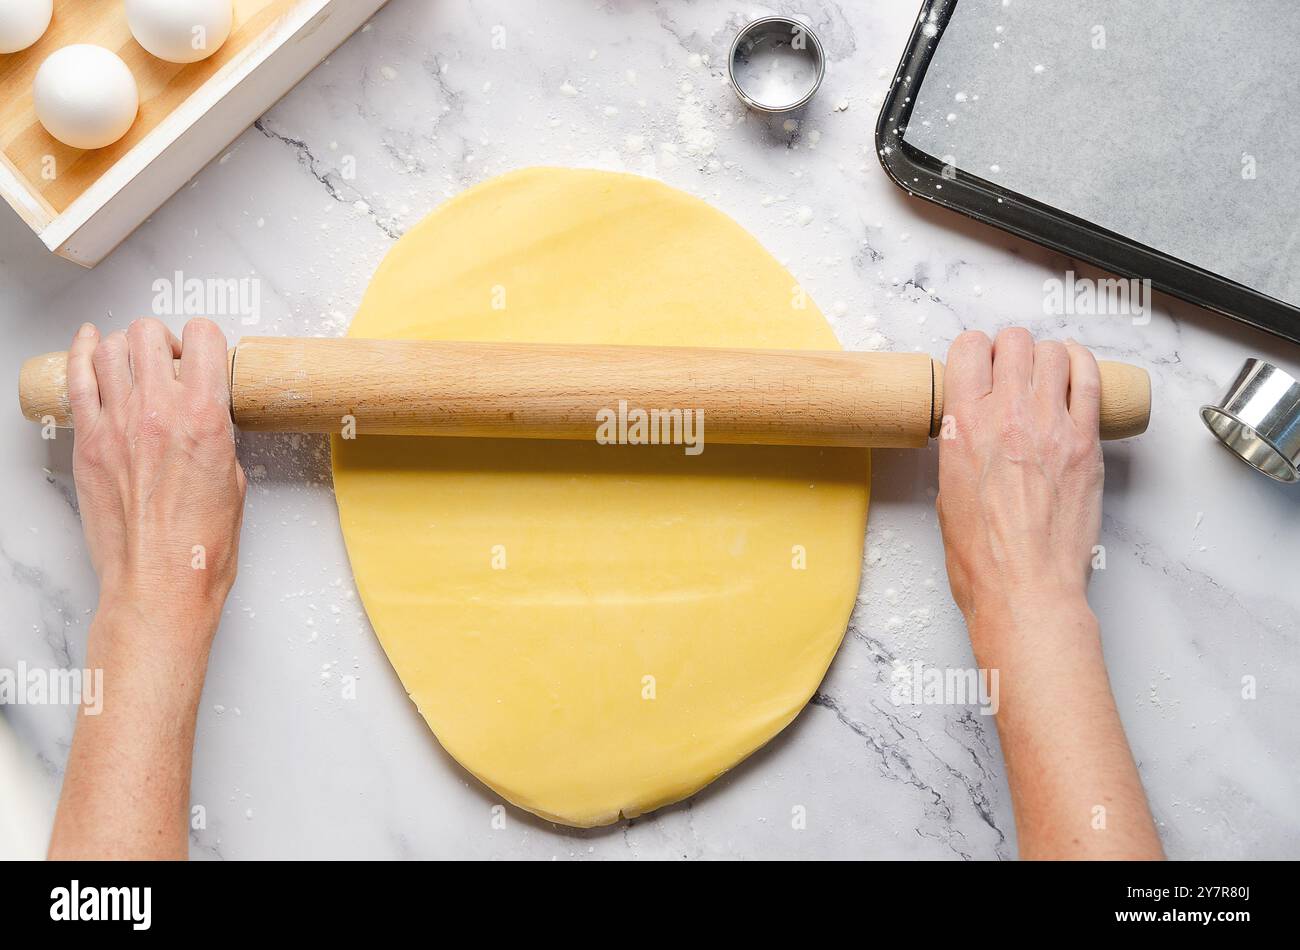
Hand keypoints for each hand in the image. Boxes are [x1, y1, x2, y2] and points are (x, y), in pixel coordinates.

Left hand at [68, 317, 245, 640]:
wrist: (160, 584)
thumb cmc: (200, 548)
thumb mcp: (234, 482)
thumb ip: (218, 439)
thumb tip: (206, 424)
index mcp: (205, 418)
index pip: (204, 338)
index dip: (207, 340)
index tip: (205, 353)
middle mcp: (159, 412)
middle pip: (150, 334)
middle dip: (164, 340)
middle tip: (170, 361)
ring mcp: (117, 424)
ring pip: (112, 348)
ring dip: (128, 346)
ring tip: (135, 362)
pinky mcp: (88, 442)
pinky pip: (79, 379)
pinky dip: (83, 352)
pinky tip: (91, 344)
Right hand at [934, 328, 1160, 858]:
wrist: (1025, 588)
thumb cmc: (982, 556)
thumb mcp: (946, 491)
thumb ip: (958, 446)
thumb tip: (968, 426)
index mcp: (963, 426)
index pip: (967, 348)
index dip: (972, 352)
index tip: (976, 365)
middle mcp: (1006, 415)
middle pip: (1013, 341)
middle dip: (1009, 350)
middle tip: (1009, 371)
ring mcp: (1052, 425)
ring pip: (1053, 351)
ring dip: (1045, 357)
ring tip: (1042, 376)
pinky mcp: (1086, 441)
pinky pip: (1090, 379)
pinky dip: (1081, 365)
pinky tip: (1073, 373)